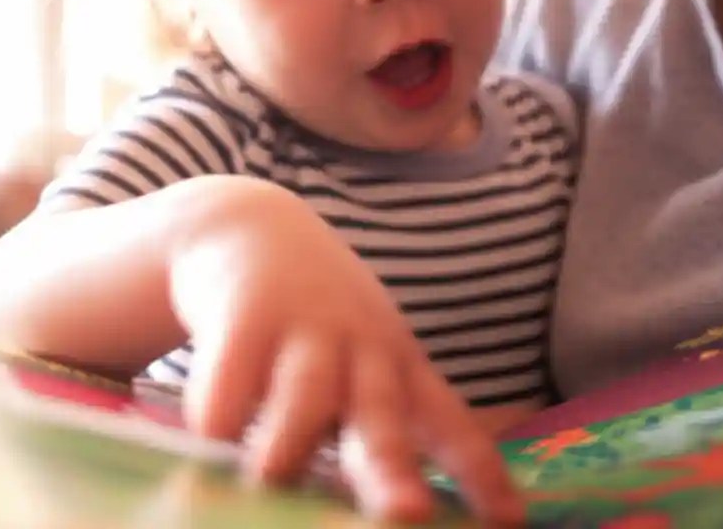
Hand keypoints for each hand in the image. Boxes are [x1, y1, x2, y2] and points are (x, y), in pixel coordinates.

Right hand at [167, 181, 525, 523]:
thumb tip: (398, 513)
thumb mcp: (363, 358)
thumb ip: (376, 427)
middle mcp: (361, 350)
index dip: (480, 472)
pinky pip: (233, 366)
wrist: (250, 224)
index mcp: (398, 367)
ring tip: (272, 477)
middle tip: (406, 513)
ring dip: (293, 435)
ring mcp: (303, 331)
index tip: (510, 522)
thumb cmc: (314, 320)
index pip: (450, 423)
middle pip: (381, 414)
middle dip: (393, 467)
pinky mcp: (243, 315)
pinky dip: (223, 403)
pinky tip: (213, 433)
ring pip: (307, 389)